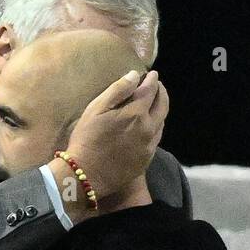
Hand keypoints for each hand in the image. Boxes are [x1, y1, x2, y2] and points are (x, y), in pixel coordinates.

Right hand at [59, 69, 167, 206]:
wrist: (86, 175)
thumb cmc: (86, 139)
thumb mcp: (96, 109)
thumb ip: (118, 90)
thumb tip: (135, 75)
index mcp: (136, 113)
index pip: (151, 90)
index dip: (152, 79)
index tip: (152, 74)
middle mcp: (148, 128)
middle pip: (163, 105)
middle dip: (161, 92)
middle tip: (157, 85)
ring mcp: (149, 145)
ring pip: (162, 122)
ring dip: (160, 109)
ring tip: (154, 103)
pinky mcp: (147, 159)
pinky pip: (157, 138)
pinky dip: (156, 126)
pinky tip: (149, 125)